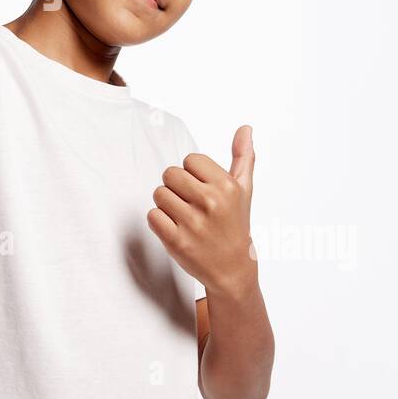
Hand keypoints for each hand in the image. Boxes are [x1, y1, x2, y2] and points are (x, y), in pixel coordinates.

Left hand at [148, 125, 256, 294]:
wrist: (232, 270)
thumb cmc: (235, 225)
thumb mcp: (244, 191)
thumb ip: (243, 158)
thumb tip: (245, 128)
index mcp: (227, 186)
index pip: (190, 159)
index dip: (193, 174)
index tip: (203, 190)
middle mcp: (211, 203)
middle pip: (170, 173)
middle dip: (176, 187)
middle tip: (190, 204)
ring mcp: (193, 223)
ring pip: (159, 193)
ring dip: (167, 204)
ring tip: (184, 218)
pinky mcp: (176, 241)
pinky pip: (152, 215)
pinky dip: (159, 222)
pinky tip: (176, 230)